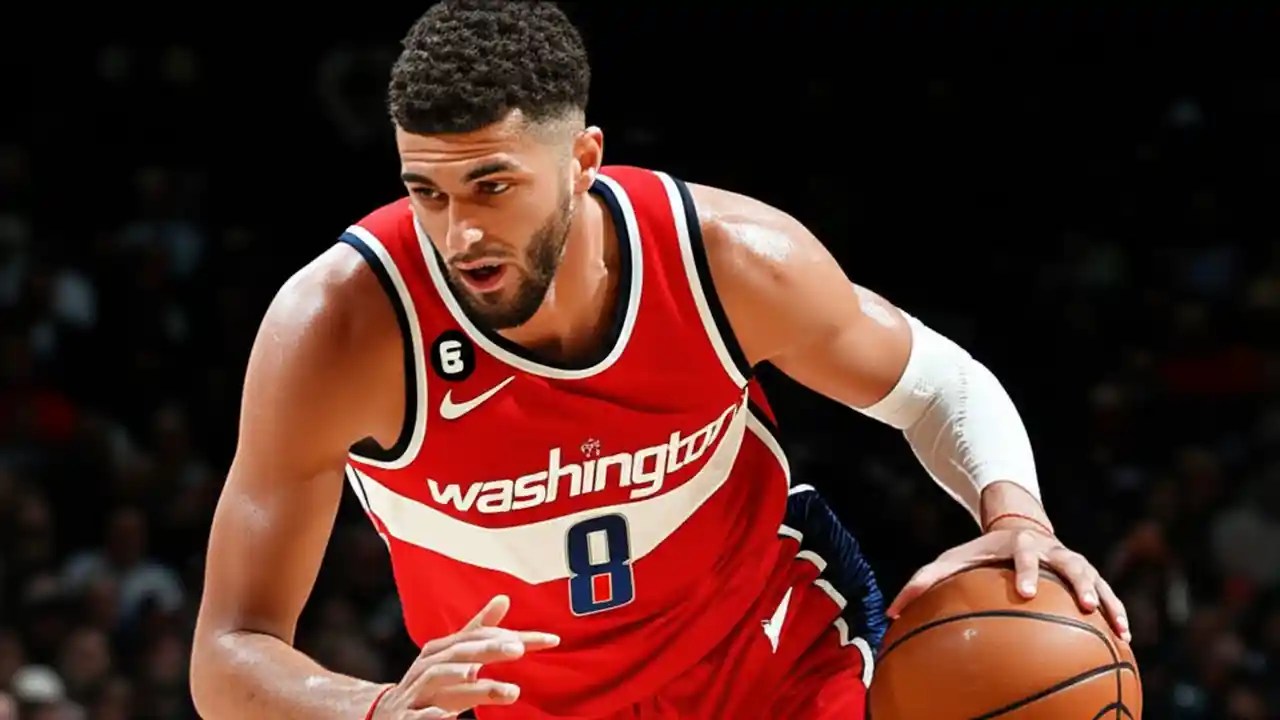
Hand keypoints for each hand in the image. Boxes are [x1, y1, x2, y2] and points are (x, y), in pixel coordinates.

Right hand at [371, 595, 559, 718]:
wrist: (389, 714)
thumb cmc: (431, 683)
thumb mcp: (455, 657)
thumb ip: (479, 631)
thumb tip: (504, 599)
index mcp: (442, 649)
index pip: (481, 636)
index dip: (514, 637)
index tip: (551, 640)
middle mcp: (429, 665)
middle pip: (460, 652)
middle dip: (488, 649)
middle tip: (519, 650)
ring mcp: (417, 691)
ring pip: (439, 679)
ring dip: (464, 679)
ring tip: (489, 681)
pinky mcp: (408, 717)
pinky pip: (420, 715)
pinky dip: (432, 715)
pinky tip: (447, 716)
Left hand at [886, 528, 1131, 642]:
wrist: (1017, 526)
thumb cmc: (979, 552)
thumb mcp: (952, 559)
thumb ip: (923, 580)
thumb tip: (892, 610)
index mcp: (1018, 546)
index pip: (1023, 557)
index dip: (1026, 572)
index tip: (1026, 592)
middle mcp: (1051, 551)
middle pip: (1071, 564)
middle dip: (1079, 583)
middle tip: (1083, 606)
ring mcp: (1074, 560)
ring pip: (1098, 579)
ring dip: (1110, 602)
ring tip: (1120, 631)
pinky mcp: (1088, 573)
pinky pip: (1109, 594)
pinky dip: (1118, 613)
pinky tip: (1126, 641)